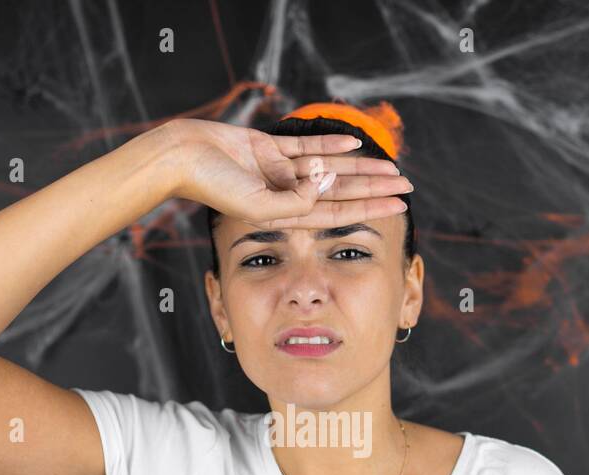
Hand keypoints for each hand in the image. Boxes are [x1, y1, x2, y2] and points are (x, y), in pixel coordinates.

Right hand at [166, 117, 412, 228]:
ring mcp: (277, 171)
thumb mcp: (256, 204)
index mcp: (285, 213)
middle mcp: (285, 194)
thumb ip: (293, 202)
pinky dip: (330, 146)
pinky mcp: (267, 148)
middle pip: (341, 191)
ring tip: (391, 167)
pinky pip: (306, 147)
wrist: (181, 157)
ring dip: (360, 168)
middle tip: (407, 186)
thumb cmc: (212, 185)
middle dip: (375, 189)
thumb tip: (325, 189)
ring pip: (329, 169)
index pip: (338, 212)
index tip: (399, 205)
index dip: (371, 208)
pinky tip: (356, 147)